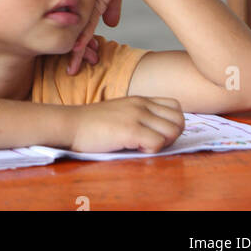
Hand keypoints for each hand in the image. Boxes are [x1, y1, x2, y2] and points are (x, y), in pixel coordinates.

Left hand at [67, 0, 131, 74]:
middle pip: (74, 30)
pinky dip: (81, 39)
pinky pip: (86, 25)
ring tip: (71, 67)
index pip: (79, 23)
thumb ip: (110, 7)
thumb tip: (112, 24)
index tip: (76, 56)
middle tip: (70, 69)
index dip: (78, 40)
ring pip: (77, 31)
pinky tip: (75, 51)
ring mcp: (85, 0)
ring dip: (75, 51)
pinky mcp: (92, 2)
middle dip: (72, 51)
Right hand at [68, 96, 183, 154]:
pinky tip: (136, 148)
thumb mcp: (121, 111)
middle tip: (154, 143)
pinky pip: (158, 143)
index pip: (175, 106)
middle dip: (172, 136)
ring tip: (145, 146)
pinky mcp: (130, 130)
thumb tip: (159, 132)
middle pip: (179, 120)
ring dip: (164, 144)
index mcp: (140, 99)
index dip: (172, 123)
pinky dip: (152, 151)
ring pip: (173, 131)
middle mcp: (142, 104)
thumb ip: (140, 115)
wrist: (71, 124)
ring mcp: (136, 115)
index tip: (158, 134)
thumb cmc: (94, 123)